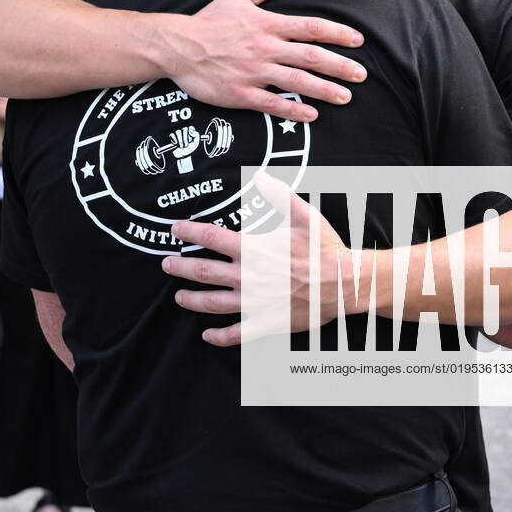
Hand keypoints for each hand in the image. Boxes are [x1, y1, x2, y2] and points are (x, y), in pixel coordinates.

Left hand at [162, 172, 356, 345]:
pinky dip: (219, 336)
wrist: (345, 283)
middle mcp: (248, 276)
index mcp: (254, 249)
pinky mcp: (266, 322)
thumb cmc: (324, 248)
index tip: (175, 229)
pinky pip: (237, 333)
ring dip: (192, 299)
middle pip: (202, 271)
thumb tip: (259, 176)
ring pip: (212, 303)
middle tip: (166, 264)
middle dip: (180, 267)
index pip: (211, 237)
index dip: (190, 231)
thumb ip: (279, 195)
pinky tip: (207, 335)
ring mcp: (255, 302)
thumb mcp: (304, 215)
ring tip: (179, 296)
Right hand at [164, 0, 366, 122]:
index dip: (337, 33)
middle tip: (362, 74)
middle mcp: (265, 48)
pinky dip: (293, 110)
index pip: (311, 27)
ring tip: (345, 97)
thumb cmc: (208, 20)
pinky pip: (273, 103)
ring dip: (325, 90)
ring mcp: (254, 72)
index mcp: (267, 24)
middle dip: (340, 66)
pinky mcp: (241, 93)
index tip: (358, 41)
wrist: (177, 46)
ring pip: (297, 81)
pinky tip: (312, 115)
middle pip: (311, 56)